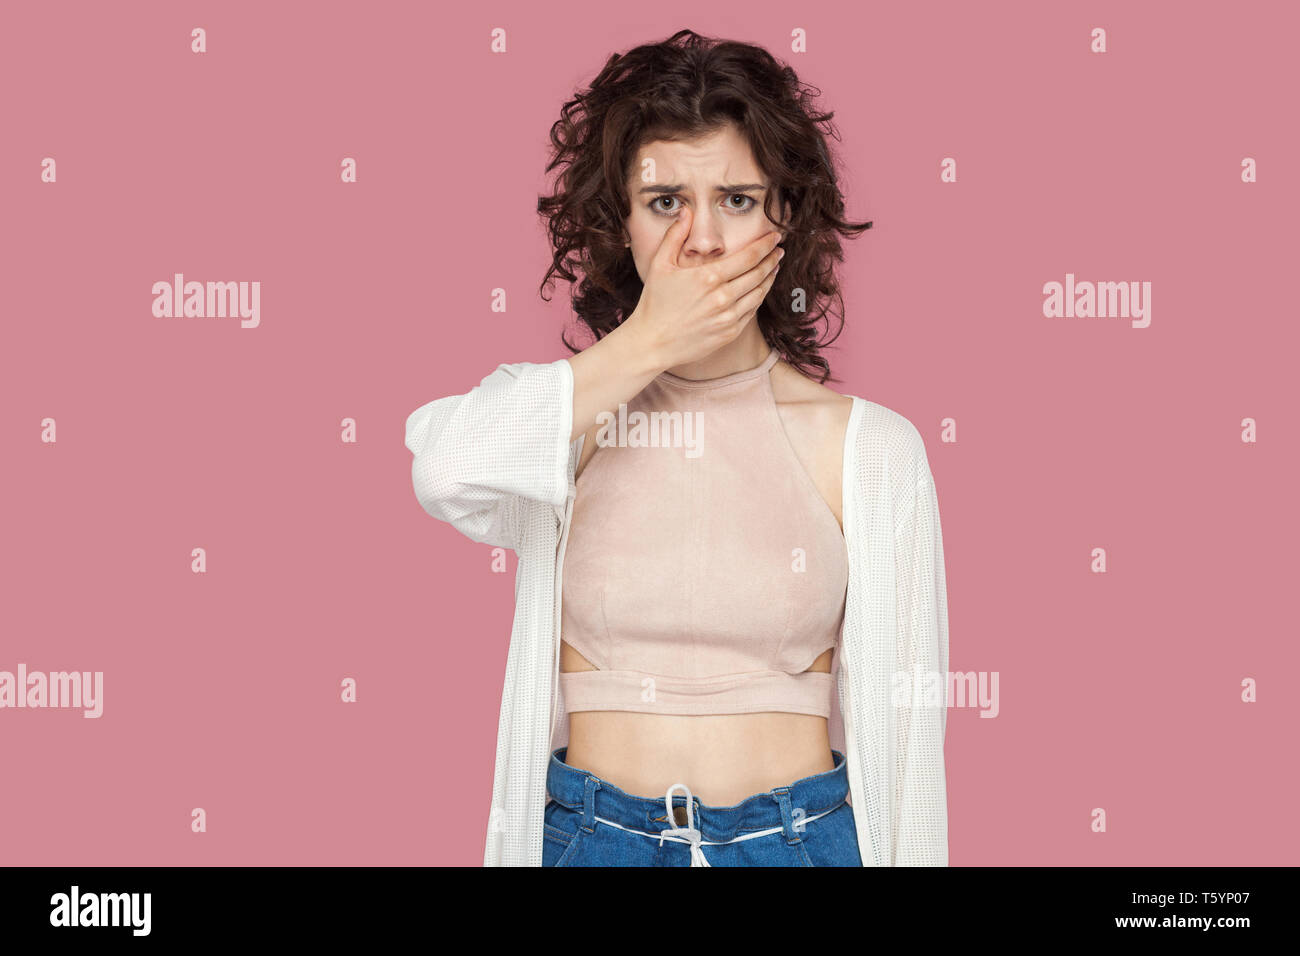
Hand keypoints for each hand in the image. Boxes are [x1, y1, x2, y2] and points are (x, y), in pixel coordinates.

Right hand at [622, 205, 784, 369]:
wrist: (652, 343)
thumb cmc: (654, 303)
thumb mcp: (660, 265)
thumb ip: (675, 235)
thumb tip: (686, 211)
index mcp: (708, 277)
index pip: (748, 257)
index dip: (765, 245)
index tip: (775, 236)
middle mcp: (722, 298)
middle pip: (758, 273)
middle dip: (772, 259)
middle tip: (779, 250)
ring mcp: (728, 317)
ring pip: (759, 293)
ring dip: (770, 278)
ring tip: (774, 267)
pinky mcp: (729, 333)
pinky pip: (752, 312)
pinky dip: (760, 298)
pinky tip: (760, 289)